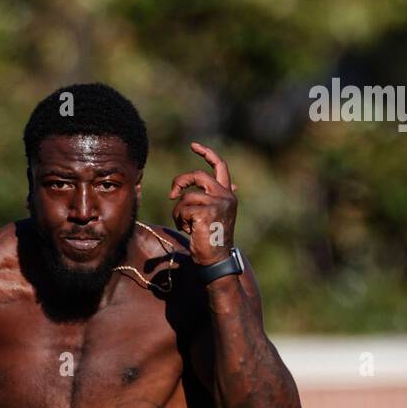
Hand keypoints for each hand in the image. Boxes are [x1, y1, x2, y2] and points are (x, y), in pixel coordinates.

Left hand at [169, 142, 237, 266]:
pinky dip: (179, 220)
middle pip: (197, 176)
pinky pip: (182, 209)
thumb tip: (235, 184)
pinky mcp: (206, 213)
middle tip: (171, 195)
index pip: (220, 166)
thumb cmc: (213, 240)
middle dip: (180, 182)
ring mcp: (216, 204)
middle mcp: (225, 196)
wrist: (216, 261)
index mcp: (228, 194)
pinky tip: (187, 230)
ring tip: (184, 225)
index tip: (193, 146)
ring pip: (186, 197)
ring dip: (179, 212)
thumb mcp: (217, 215)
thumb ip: (220, 198)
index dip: (206, 153)